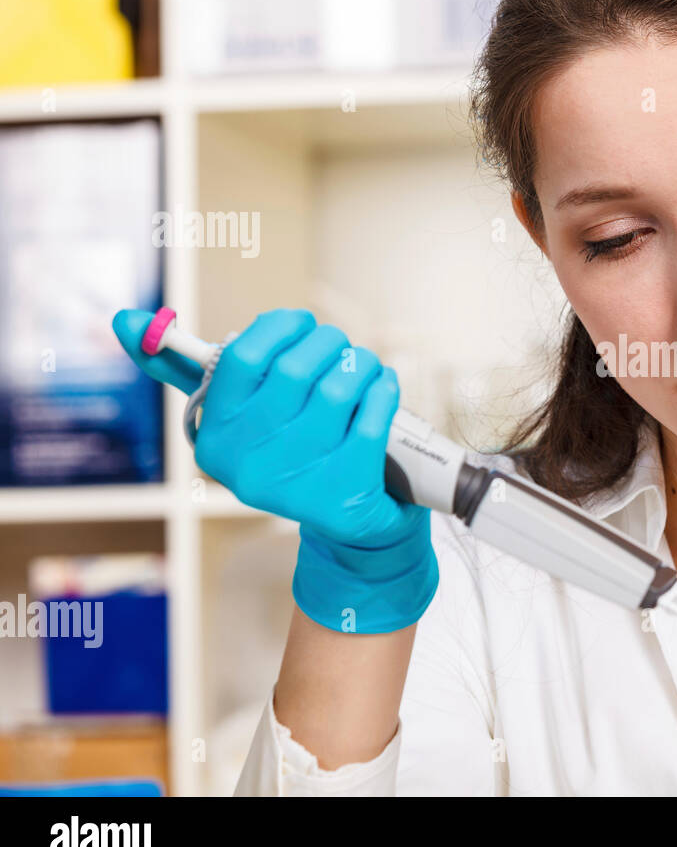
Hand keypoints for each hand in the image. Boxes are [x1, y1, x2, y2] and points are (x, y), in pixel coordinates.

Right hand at [112, 308, 437, 633]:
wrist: (347, 525)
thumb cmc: (287, 451)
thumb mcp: (237, 418)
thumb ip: (186, 371)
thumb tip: (122, 321)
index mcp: (216, 439)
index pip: (242, 358)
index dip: (278, 327)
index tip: (300, 322)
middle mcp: (249, 464)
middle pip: (297, 369)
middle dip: (328, 343)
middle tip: (339, 346)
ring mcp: (299, 481)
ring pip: (340, 388)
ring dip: (360, 364)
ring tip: (363, 365)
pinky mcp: (347, 489)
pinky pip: (374, 415)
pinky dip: (384, 389)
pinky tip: (382, 386)